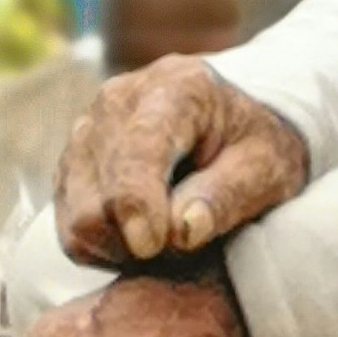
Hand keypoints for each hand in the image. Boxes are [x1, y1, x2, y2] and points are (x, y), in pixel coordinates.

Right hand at [56, 56, 308, 266]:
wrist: (231, 133)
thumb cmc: (256, 150)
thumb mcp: (268, 170)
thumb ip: (227, 196)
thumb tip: (181, 230)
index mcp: (176, 88)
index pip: (137, 150)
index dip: (137, 202)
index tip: (152, 245)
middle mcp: (117, 101)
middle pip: (100, 197)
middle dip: (143, 239)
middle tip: (192, 244)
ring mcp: (85, 132)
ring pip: (79, 220)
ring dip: (124, 248)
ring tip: (170, 238)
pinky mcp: (70, 166)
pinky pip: (72, 232)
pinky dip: (107, 249)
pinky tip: (145, 236)